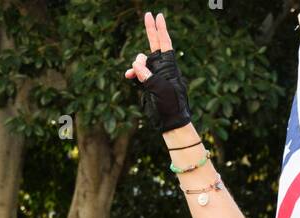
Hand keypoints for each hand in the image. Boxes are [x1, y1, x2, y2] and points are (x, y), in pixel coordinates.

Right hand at [126, 12, 192, 130]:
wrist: (169, 121)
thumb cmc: (171, 106)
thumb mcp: (161, 89)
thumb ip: (148, 76)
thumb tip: (136, 64)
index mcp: (169, 66)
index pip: (165, 43)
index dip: (161, 29)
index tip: (159, 16)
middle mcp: (161, 67)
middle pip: (154, 44)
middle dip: (150, 30)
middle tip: (148, 15)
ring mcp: (153, 74)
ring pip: (141, 60)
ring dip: (137, 63)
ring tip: (135, 74)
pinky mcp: (147, 82)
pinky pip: (136, 72)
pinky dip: (132, 72)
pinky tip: (128, 76)